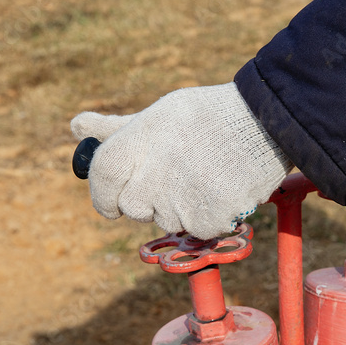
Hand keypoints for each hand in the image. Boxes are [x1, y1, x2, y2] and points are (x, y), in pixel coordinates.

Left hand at [71, 83, 292, 238]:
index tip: (110, 203)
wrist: (268, 122)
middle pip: (131, 206)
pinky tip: (222, 189)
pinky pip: (196, 230)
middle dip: (147, 200)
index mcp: (140, 138)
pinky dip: (208, 217)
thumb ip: (118, 129)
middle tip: (176, 179)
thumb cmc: (209, 116)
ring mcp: (181, 197)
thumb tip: (77, 127)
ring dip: (181, 208)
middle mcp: (155, 170)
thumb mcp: (161, 114)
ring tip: (207, 176)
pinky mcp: (207, 218)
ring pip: (166, 220)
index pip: (103, 175)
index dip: (102, 193)